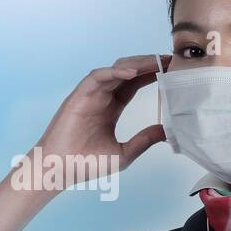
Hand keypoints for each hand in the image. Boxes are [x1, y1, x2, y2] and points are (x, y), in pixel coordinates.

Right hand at [34, 55, 167, 185]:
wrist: (59, 171)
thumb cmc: (85, 165)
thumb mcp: (123, 153)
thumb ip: (144, 140)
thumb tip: (166, 132)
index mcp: (111, 108)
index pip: (134, 84)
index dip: (152, 75)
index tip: (170, 70)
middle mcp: (101, 97)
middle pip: (127, 72)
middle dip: (148, 64)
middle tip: (169, 60)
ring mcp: (90, 95)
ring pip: (115, 70)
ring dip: (135, 64)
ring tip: (155, 62)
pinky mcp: (78, 96)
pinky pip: (97, 76)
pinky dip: (114, 72)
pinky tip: (132, 72)